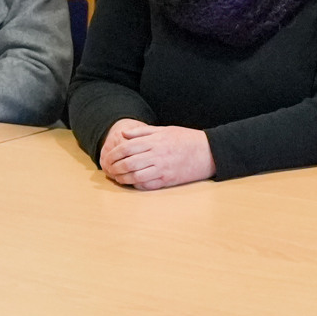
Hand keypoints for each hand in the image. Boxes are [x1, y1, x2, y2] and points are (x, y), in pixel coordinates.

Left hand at [98, 119, 215, 188]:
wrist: (208, 152)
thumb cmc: (186, 139)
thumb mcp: (164, 130)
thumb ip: (142, 132)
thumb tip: (123, 135)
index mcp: (155, 141)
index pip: (126, 148)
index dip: (113, 154)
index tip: (107, 158)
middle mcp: (157, 155)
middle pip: (128, 163)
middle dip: (114, 168)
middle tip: (109, 170)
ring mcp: (163, 168)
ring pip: (135, 176)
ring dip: (123, 178)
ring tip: (117, 178)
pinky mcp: (168, 180)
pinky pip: (147, 185)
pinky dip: (136, 184)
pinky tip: (132, 182)